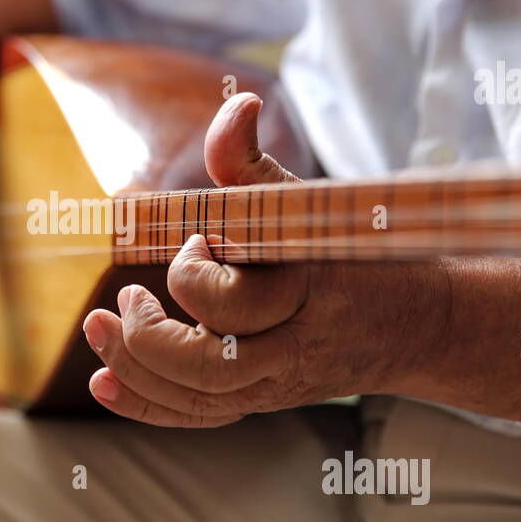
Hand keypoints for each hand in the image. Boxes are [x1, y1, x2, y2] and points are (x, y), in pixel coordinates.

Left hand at [81, 93, 445, 425]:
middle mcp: (290, 350)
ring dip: (132, 369)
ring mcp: (276, 385)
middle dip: (147, 335)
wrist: (420, 324)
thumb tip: (239, 104)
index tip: (197, 241)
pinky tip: (103, 384)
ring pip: (195, 398)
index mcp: (305, 293)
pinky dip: (146, 405)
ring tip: (100, 328)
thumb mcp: (312, 203)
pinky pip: (198, 417)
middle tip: (128, 296)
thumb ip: (257, 162)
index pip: (231, 302)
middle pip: (204, 367)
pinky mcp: (262, 400)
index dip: (193, 274)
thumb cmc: (358, 252)